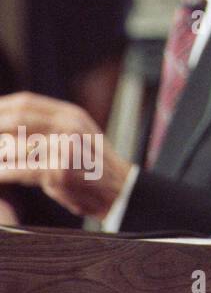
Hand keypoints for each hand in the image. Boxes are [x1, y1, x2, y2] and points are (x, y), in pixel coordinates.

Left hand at [0, 92, 129, 219]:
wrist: (118, 189)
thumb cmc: (89, 166)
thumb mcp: (75, 135)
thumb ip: (47, 127)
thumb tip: (8, 122)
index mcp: (70, 114)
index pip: (26, 102)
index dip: (1, 108)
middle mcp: (69, 126)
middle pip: (17, 119)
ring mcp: (66, 148)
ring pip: (14, 145)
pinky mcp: (60, 171)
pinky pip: (20, 170)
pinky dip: (3, 172)